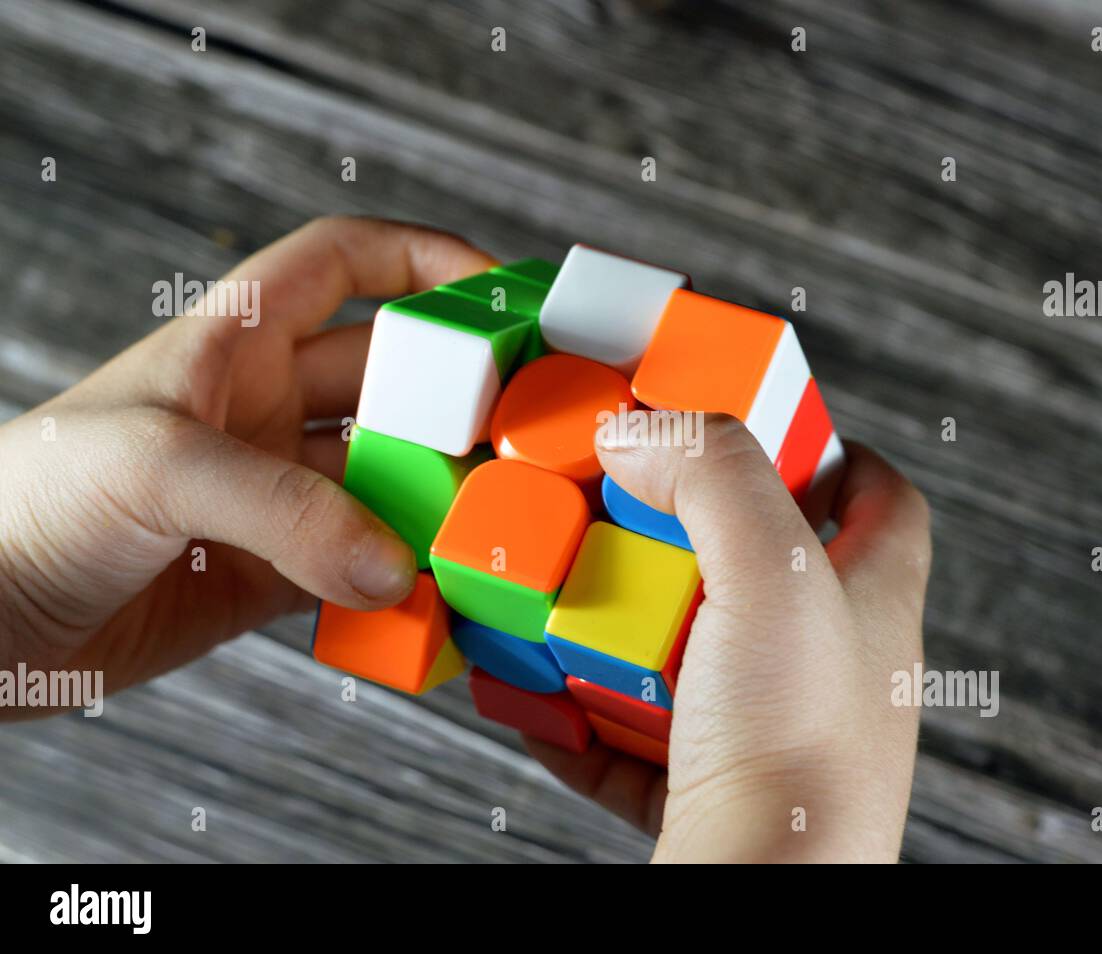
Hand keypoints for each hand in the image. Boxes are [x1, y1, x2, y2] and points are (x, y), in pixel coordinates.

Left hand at [0, 216, 494, 705]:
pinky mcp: (273, 573)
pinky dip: (407, 582)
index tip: (502, 296)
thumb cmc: (25, 503)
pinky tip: (436, 596)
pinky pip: (365, 568)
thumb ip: (285, 511)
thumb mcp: (157, 468)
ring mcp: (275, 493)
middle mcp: (264, 408)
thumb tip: (393, 567)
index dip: (428, 264)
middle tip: (524, 433)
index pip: (346, 263)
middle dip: (460, 401)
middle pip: (395, 382)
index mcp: (234, 342)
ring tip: (490, 528)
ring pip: (391, 480)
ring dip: (441, 503)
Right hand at [525, 416, 930, 861]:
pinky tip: (536, 697)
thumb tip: (639, 430)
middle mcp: (829, 670)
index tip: (758, 424)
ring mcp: (768, 735)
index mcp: (871, 605)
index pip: (881, 502)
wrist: (759, 898)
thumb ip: (713, 476)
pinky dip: (581, 714)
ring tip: (564, 594)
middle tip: (621, 506)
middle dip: (683, 535)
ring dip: (617, 626)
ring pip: (687, 657)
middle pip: (763, 573)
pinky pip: (631, 740)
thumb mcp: (770, 574)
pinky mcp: (707, 792)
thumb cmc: (797, 745)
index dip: (827, 450)